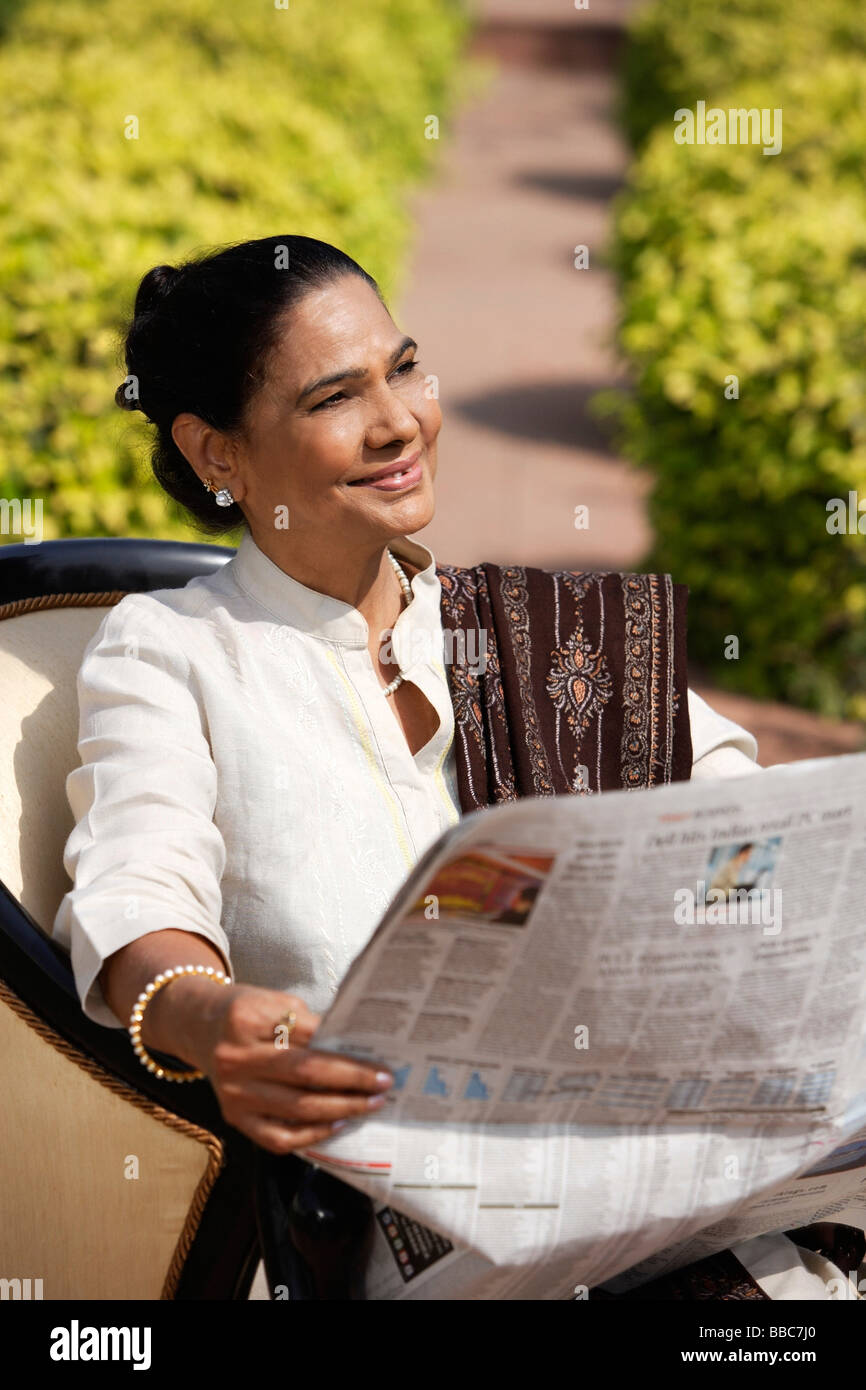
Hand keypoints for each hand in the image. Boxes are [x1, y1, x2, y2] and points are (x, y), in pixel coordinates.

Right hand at [172, 982, 393, 1153]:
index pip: (310, 1037)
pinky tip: (337, 1125)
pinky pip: (278, 1137)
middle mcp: (236, 1058)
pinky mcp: (233, 1118)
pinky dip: (312, 1135)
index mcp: (248, 1019)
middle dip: (351, 1081)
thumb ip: (309, 1024)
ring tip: (369, 1105)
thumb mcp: (274, 1002)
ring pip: (297, 1108)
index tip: (379, 1060)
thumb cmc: (248, 1012)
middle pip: (305, 1073)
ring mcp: (233, 1092)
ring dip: (341, 1109)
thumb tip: (356, 1049)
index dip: (348, 1052)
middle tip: (383, 1084)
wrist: (201, 1028)